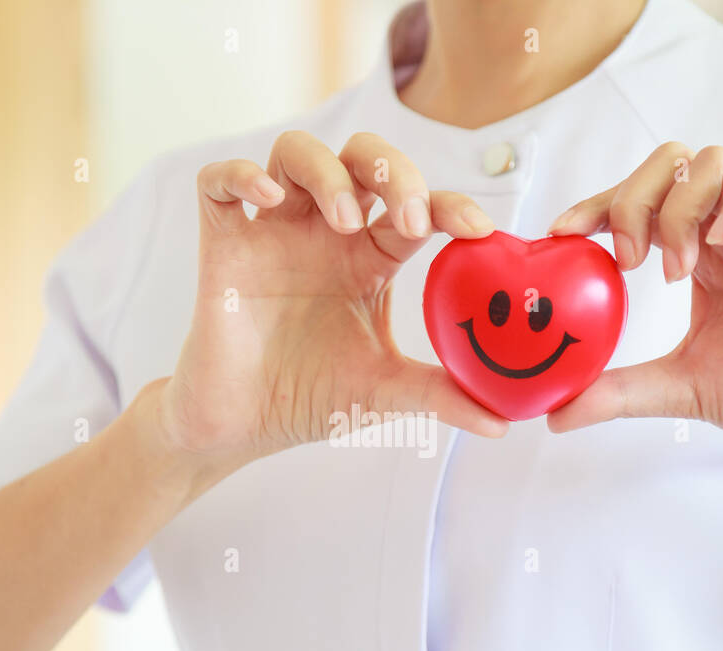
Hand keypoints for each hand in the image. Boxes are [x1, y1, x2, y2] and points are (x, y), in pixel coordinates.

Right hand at [159, 130, 506, 465]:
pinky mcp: (223, 243)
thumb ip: (441, 396)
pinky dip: (241, 176)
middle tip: (410, 218)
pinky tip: (267, 200)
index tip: (478, 231)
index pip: (418, 206)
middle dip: (395, 171)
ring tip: (345, 222)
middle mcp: (324, 232)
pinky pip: (219, 182)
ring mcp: (273, 232)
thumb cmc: (312, 399)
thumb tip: (503, 425)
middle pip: (363, 157)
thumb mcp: (386, 393)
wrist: (242, 427)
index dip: (451, 205)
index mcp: (371, 258)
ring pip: (296, 152)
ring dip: (328, 172)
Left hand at [547, 143, 722, 463]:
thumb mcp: (679, 388)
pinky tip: (721, 244)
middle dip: (632, 198)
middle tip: (627, 261)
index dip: (595, 204)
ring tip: (676, 270)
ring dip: (680, 206)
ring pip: (717, 161)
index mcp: (698, 257)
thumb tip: (555, 415)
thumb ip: (619, 392)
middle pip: (671, 162)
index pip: (638, 200)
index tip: (559, 235)